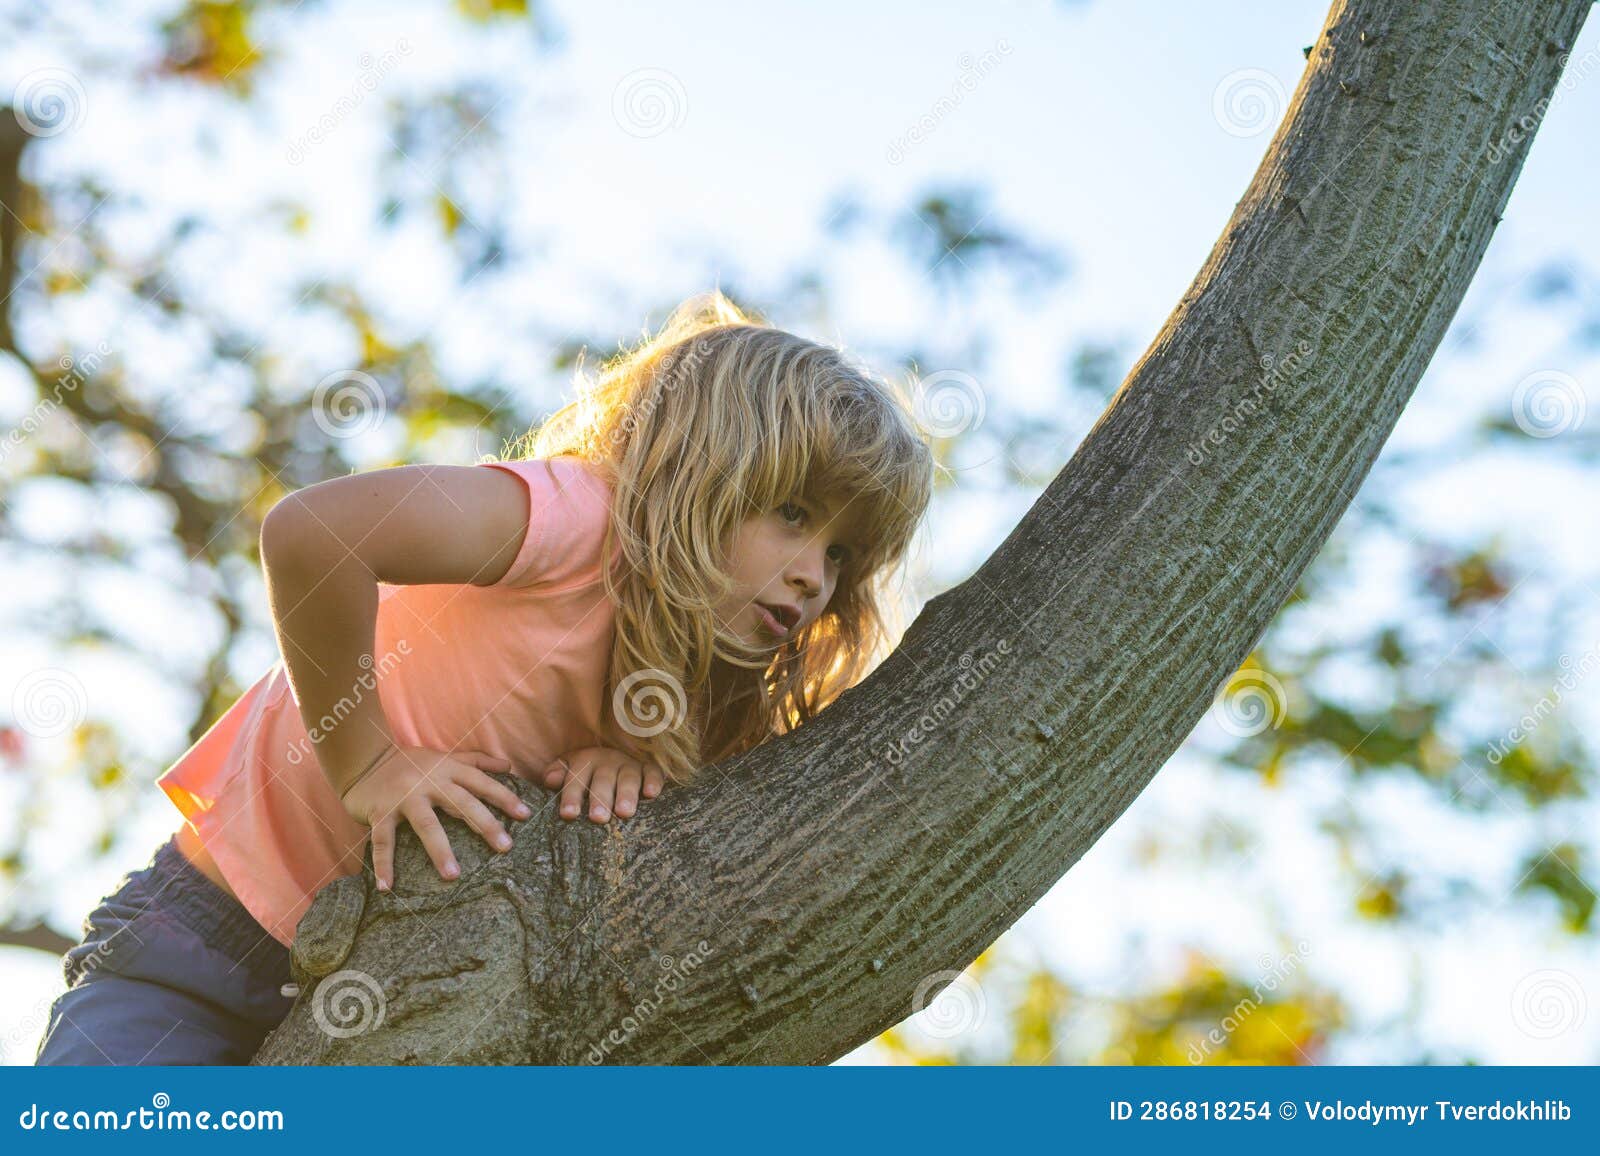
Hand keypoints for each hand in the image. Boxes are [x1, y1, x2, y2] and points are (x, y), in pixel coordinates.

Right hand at [338, 744, 532, 890]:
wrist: (364, 758)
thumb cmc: (412, 762)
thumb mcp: (445, 757)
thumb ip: (476, 761)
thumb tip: (509, 766)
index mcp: (448, 769)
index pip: (482, 783)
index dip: (504, 797)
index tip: (525, 815)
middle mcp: (430, 782)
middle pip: (462, 803)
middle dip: (485, 824)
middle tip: (505, 846)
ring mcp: (405, 797)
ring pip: (426, 824)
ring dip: (439, 850)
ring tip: (453, 875)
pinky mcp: (380, 811)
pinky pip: (382, 841)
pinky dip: (383, 865)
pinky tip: (387, 887)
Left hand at [540, 746, 663, 822]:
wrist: (617, 757)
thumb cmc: (588, 773)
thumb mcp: (570, 769)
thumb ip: (557, 774)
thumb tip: (549, 780)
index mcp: (585, 762)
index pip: (576, 779)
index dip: (572, 796)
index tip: (569, 814)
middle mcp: (607, 762)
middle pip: (603, 780)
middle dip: (600, 799)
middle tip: (598, 818)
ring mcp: (629, 765)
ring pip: (628, 778)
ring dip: (626, 794)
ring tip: (624, 813)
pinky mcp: (649, 769)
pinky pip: (652, 772)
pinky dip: (652, 781)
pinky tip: (651, 794)